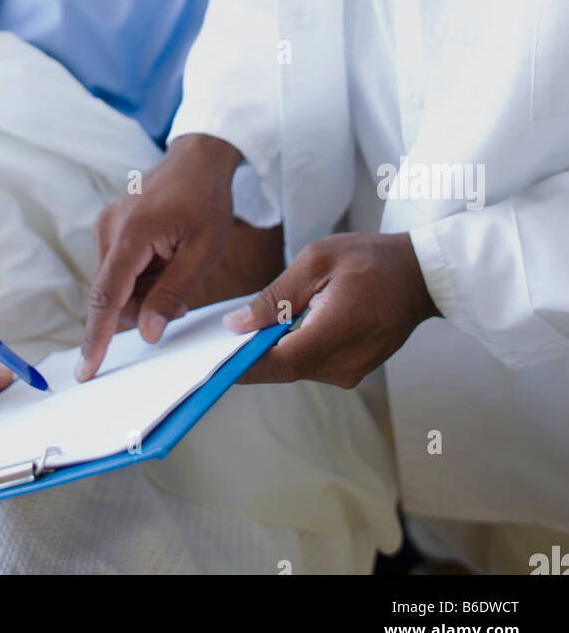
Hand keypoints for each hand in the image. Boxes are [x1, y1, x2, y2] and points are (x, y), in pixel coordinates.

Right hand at [76, 134, 240, 381]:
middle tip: (179, 302)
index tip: (86, 371)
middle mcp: (108, 230)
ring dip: (143, 294)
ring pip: (116, 286)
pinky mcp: (109, 228)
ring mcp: (106, 227)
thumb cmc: (206, 202)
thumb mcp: (202, 251)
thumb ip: (172, 292)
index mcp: (131, 234)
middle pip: (112, 296)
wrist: (198, 160)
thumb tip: (148, 332)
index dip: (97, 338)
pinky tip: (164, 263)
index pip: (107, 297)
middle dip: (142, 309)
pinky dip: (140, 279)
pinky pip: (118, 270)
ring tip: (176, 272)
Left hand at [224, 232, 440, 386]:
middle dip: (254, 350)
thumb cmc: (371, 259)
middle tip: (233, 326)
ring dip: (275, 347)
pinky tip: (292, 324)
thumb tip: (237, 326)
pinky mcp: (351, 371)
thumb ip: (275, 296)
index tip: (213, 359)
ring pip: (294, 367)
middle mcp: (343, 365)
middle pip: (282, 368)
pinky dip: (294, 347)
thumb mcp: (317, 261)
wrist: (419, 276)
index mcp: (335, 333)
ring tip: (268, 317)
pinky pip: (310, 364)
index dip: (242, 364)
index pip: (277, 364)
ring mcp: (349, 373)